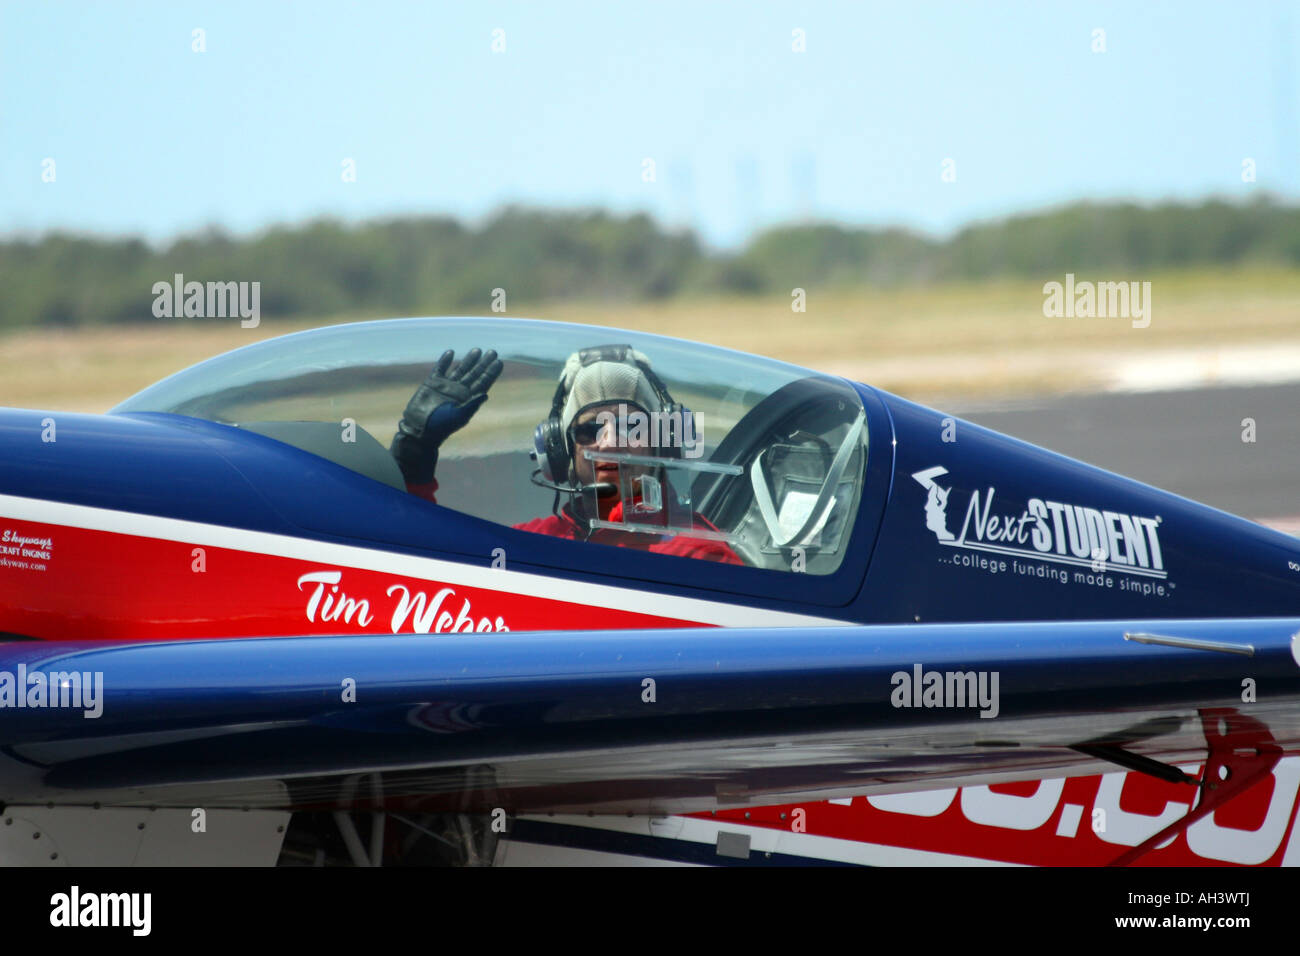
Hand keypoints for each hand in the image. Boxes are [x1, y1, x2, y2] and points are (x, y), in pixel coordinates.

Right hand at [391, 347, 501, 483]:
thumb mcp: (458, 417)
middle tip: (493, 352)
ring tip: (477, 350)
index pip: (483, 383)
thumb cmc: (441, 426)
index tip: (499, 362)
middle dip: (483, 363)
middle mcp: (459, 391)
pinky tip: (451, 352)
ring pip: (460, 369)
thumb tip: (485, 394)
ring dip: (468, 360)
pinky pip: (440, 369)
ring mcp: (446, 386)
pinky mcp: (432, 383)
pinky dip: (445, 361)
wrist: (419, 428)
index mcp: (468, 399)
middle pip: (475, 374)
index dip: (491, 373)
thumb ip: (471, 405)